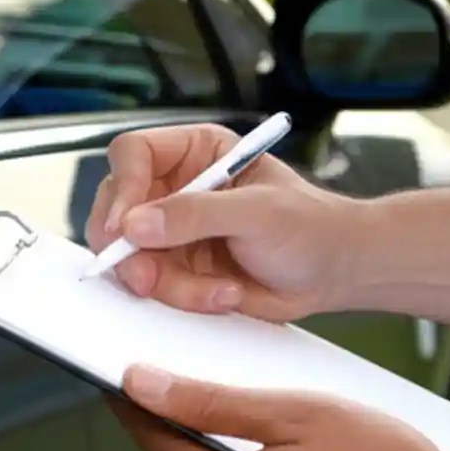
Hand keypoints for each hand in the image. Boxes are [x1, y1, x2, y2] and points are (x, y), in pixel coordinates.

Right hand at [85, 123, 357, 321]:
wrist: (334, 273)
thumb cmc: (311, 227)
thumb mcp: (258, 213)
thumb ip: (196, 214)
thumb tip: (137, 224)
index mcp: (194, 152)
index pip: (132, 155)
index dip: (123, 188)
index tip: (125, 227)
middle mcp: (174, 187)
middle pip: (115, 209)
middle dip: (132, 250)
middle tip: (148, 277)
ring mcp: (170, 231)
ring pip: (130, 256)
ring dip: (168, 283)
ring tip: (218, 290)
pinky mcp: (175, 267)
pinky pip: (152, 285)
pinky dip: (182, 298)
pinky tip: (222, 295)